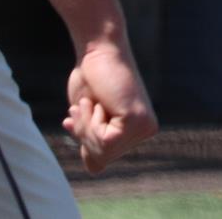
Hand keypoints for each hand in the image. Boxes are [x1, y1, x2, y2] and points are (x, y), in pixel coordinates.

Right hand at [61, 40, 156, 174]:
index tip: (75, 115)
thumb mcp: (89, 119)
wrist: (98, 51)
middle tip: (84, 105)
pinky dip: (90, 122)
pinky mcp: (138, 121)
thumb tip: (96, 169)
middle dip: (83, 133)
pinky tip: (97, 102)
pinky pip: (104, 141)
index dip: (82, 140)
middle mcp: (146, 131)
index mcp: (137, 131)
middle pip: (101, 158)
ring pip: (101, 151)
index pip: (101, 160)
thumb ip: (95, 143)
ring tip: (90, 101)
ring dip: (85, 126)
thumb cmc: (92, 80)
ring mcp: (145, 127)